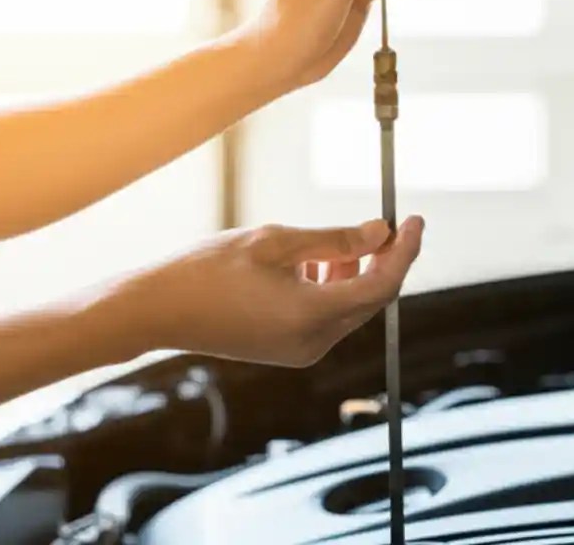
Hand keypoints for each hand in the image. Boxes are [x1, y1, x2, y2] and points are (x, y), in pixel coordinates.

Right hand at [101, 216, 423, 366]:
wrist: (159, 310)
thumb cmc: (209, 270)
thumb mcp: (276, 242)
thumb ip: (335, 240)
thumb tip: (381, 232)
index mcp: (311, 316)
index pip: (382, 285)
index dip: (404, 252)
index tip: (414, 221)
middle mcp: (313, 342)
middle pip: (371, 300)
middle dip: (385, 262)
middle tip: (390, 224)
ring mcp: (301, 352)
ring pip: (351, 309)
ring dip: (357, 274)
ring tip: (340, 242)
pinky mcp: (288, 351)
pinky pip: (328, 318)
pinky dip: (333, 289)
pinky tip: (315, 264)